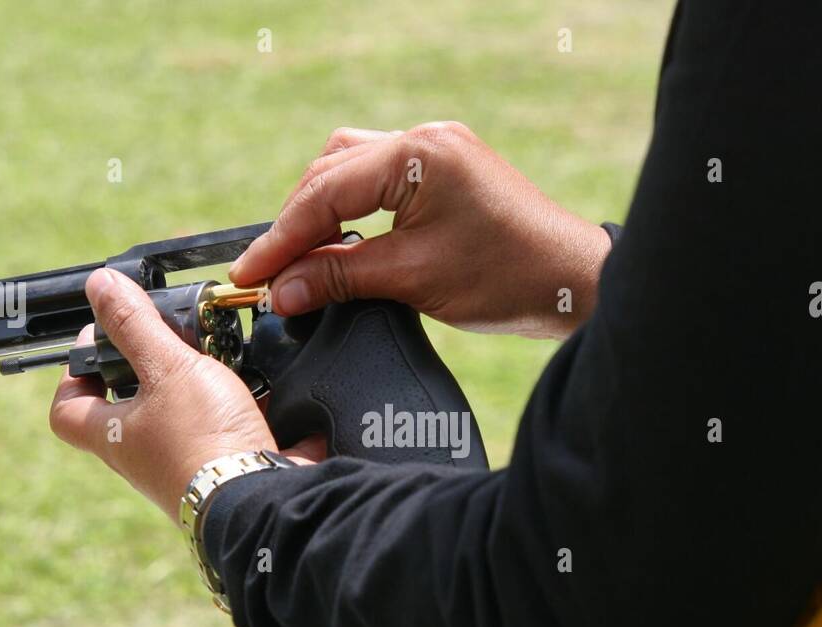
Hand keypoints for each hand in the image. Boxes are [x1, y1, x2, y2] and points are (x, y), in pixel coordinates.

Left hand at [49, 268, 320, 521]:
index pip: (66, 411)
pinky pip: (224, 430)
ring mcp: (185, 466)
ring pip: (178, 417)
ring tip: (216, 353)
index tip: (98, 342)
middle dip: (146, 370)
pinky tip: (259, 382)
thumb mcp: (167, 367)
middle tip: (167, 337)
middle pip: (127, 410)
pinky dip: (238, 404)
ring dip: (195, 386)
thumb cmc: (205, 441)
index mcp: (114, 437)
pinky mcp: (227, 468)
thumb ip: (135, 324)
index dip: (74, 375)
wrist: (265, 497)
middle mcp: (144, 457)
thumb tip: (99, 285)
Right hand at [228, 122, 610, 338]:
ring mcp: (437, 153)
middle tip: (270, 273)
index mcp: (419, 155)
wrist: (572, 282)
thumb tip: (282, 290)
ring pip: (350, 170)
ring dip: (320, 213)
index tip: (250, 273)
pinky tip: (338, 246)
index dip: (281, 238)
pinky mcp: (445, 174)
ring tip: (298, 261)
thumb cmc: (508, 279)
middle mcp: (426, 140)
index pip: (325, 190)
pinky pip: (379, 182)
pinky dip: (350, 212)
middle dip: (295, 222)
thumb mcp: (413, 280)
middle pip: (330, 170)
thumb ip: (340, 278)